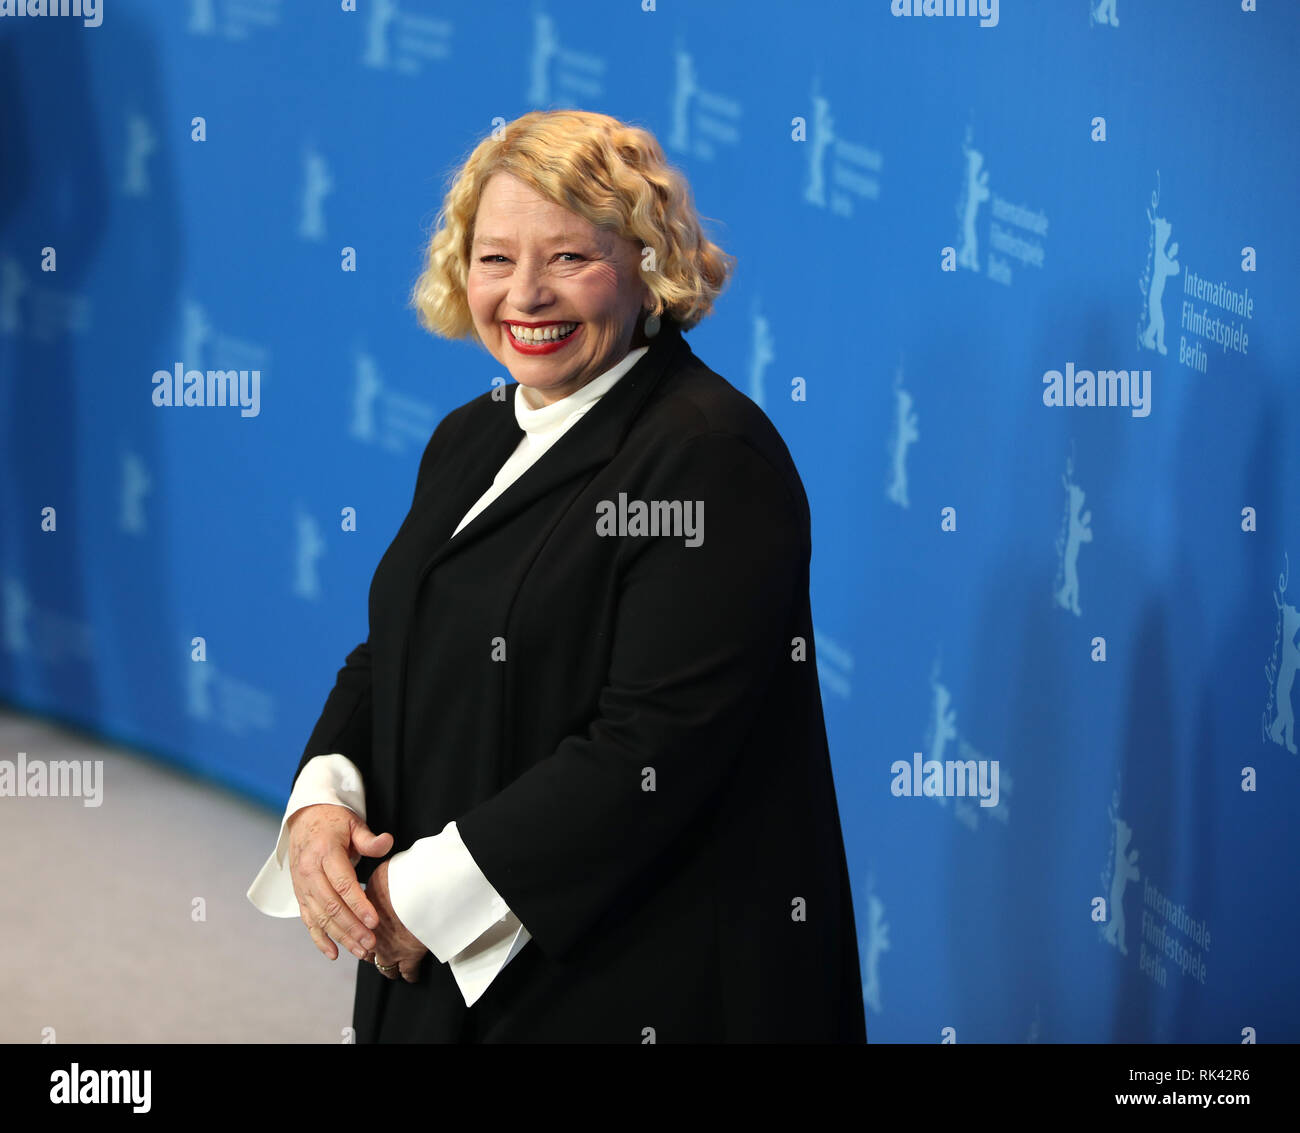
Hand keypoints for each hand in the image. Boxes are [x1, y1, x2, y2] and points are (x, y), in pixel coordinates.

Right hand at [287, 803, 392, 961]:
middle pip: (331, 906)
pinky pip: (308, 921)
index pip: (343, 884)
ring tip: (361, 951)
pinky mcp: (300, 895)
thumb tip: (387, 842)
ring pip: (320, 917)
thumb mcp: (353, 824)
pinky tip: (334, 953)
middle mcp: (309, 872)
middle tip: (372, 943)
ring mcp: (302, 886)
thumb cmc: (334, 822)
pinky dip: (319, 939)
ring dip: (340, 937)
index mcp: (324, 853)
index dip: (359, 905)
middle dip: (352, 928)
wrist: (305, 820)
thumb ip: (369, 839)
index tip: (374, 921)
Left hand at [362, 859, 428, 982]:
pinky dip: (410, 975)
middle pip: (365, 951)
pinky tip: (412, 975)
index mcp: (362, 914)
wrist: (426, 886)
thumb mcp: (381, 873)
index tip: (368, 931)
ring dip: (387, 966)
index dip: (361, 931)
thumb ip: (375, 885)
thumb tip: (377, 884)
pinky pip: (407, 973)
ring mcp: (389, 948)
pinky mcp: (410, 956)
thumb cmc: (406, 875)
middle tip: (378, 950)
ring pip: (383, 966)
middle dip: (371, 952)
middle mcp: (371, 934)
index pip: (356, 929)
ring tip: (394, 966)